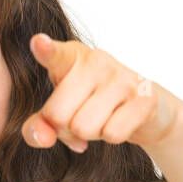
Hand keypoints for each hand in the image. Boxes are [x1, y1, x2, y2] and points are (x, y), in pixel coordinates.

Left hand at [22, 34, 175, 153]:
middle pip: (58, 116)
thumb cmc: (92, 105)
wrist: (143, 108)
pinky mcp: (144, 99)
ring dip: (91, 134)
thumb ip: (38, 125)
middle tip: (82, 116)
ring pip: (84, 128)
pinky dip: (112, 137)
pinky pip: (112, 134)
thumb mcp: (59, 111)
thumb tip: (43, 139)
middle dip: (66, 129)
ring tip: (103, 118)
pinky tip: (120, 121)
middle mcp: (96, 61)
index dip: (46, 50)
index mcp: (71, 57)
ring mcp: (122, 77)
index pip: (55, 55)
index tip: (38, 43)